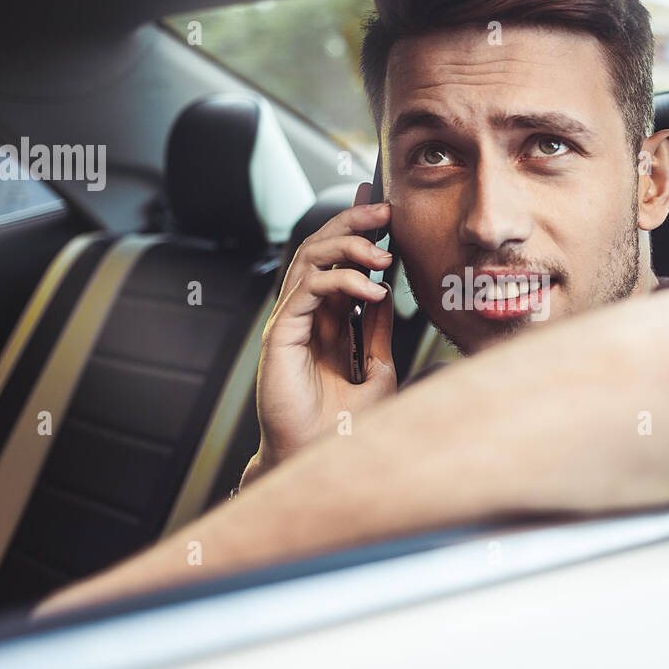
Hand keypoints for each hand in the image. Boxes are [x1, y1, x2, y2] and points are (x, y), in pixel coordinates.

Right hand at [240, 182, 395, 486]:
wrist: (322, 460)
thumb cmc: (344, 427)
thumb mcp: (376, 367)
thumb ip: (377, 329)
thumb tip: (387, 291)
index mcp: (324, 321)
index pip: (337, 261)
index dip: (355, 231)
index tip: (382, 208)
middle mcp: (304, 316)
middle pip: (319, 250)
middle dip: (351, 224)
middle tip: (384, 211)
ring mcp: (289, 323)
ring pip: (308, 260)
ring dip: (347, 246)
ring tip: (383, 252)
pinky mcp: (281, 336)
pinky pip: (306, 290)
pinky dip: (340, 282)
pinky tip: (370, 290)